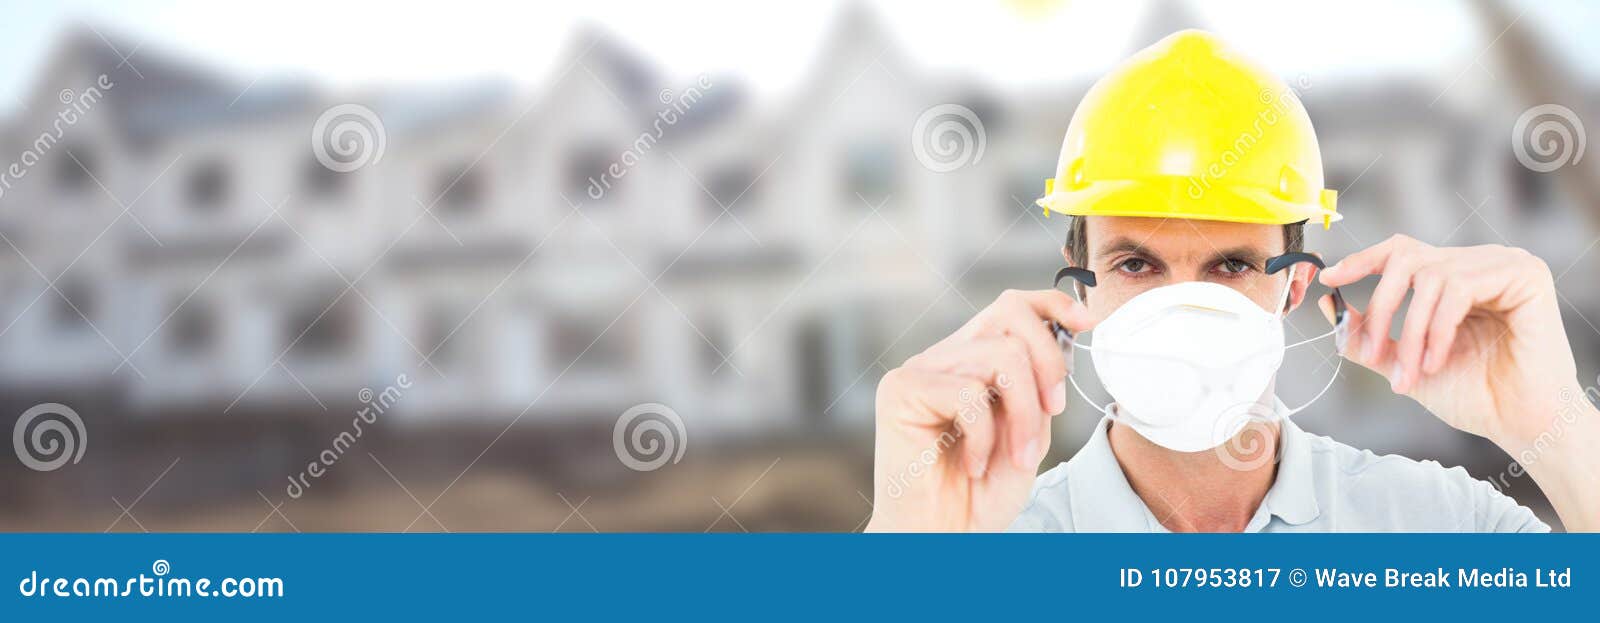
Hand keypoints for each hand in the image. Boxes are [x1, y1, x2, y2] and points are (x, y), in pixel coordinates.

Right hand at [866, 289, 1091, 531]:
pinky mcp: (900, 390)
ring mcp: (918, 370)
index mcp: (969, 362)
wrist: (940, 539)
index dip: (1051, 304)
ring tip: (1014, 457)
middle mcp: (942, 358)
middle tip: (1052, 413)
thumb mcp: (1027, 435)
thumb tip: (1066, 337)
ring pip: (999, 356)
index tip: (1087, 322)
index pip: (1010, 307)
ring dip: (1023, 413)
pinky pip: (968, 393)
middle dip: (1048, 363)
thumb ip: (1039, 389)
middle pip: (1009, 316)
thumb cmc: (977, 496)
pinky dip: (984, 437)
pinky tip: (973, 465)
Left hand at [1317, 235, 1581, 448]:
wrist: (1518, 423)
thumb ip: (1369, 334)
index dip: (1362, 260)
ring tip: (1414, 371)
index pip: (1402, 251)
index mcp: (1455, 276)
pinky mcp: (1525, 275)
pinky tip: (1437, 360)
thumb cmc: (1473, 394)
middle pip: (1407, 259)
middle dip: (1381, 307)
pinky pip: (1459, 288)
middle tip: (1371, 352)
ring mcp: (1503, 265)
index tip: (1329, 278)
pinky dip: (1438, 328)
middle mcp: (1479, 263)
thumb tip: (1329, 306)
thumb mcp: (1404, 361)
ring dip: (1411, 331)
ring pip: (1429, 277)